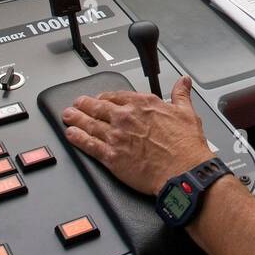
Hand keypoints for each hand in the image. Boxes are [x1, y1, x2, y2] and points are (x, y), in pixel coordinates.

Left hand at [61, 76, 214, 195]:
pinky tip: (71, 135)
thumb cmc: (186, 147)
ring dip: (76, 119)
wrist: (183, 172)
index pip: (117, 96)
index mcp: (143, 105)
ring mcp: (117, 137)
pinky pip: (89, 145)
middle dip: (85, 105)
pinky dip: (78, 138)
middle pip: (98, 108)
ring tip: (67, 116)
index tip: (101, 99)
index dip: (106, 97)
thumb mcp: (187, 113)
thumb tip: (183, 82)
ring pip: (90, 124)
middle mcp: (126, 118)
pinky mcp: (112, 157)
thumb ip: (181, 95)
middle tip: (77, 104)